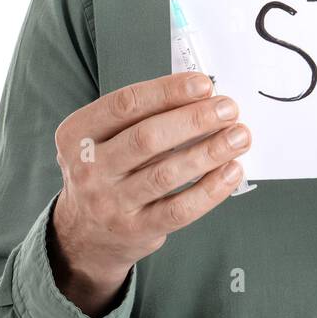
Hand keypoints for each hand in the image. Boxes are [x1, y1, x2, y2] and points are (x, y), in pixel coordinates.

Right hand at [49, 70, 249, 315]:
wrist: (83, 233)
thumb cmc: (105, 171)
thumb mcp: (104, 137)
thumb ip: (143, 116)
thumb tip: (200, 98)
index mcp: (78, 134)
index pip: (126, 104)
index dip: (168, 91)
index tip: (203, 84)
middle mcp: (89, 168)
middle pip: (148, 138)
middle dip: (195, 119)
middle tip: (228, 110)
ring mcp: (110, 203)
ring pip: (167, 173)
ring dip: (210, 151)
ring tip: (238, 136)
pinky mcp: (134, 230)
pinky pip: (179, 209)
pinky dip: (210, 189)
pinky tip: (230, 171)